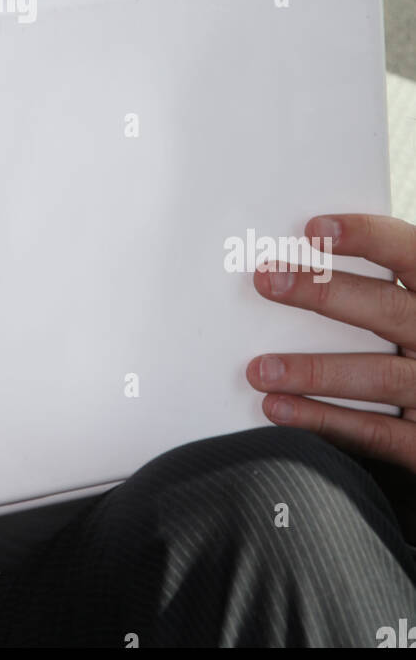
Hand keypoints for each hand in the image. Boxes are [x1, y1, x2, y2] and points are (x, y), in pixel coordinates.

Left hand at [246, 213, 415, 472]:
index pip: (409, 252)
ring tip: (259, 369)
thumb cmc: (409, 345)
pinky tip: (278, 408)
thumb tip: (291, 261)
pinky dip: (322, 419)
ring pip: (376, 375)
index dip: (367, 236)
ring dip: (312, 371)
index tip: (314, 229)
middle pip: (387, 309)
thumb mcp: (405, 308)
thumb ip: (373, 289)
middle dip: (323, 293)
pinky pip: (372, 431)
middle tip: (266, 281)